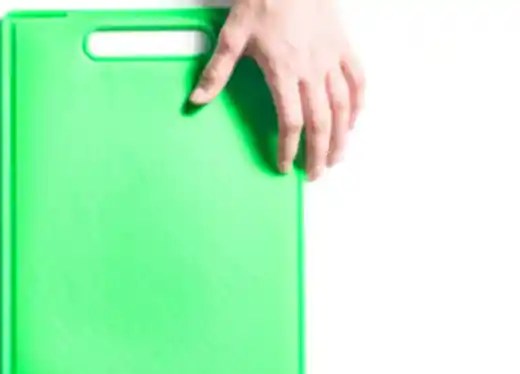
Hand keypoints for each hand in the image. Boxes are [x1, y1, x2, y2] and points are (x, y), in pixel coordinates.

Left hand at [190, 0, 364, 180]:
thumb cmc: (262, 2)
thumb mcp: (232, 36)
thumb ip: (217, 72)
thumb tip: (196, 100)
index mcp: (284, 71)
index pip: (291, 121)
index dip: (289, 148)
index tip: (285, 166)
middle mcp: (312, 69)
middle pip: (321, 120)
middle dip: (319, 152)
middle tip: (316, 174)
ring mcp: (332, 58)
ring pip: (343, 105)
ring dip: (342, 135)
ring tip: (337, 157)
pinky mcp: (344, 46)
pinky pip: (358, 79)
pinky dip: (359, 102)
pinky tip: (354, 120)